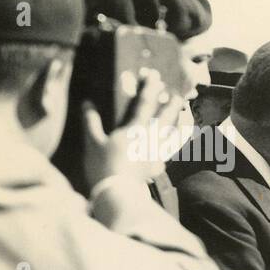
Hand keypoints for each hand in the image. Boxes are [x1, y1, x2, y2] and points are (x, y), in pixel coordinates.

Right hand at [81, 70, 185, 189]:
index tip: (155, 76)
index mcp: (134, 129)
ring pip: (170, 135)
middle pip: (164, 118)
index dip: (150, 89)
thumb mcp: (92, 142)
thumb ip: (91, 122)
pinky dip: (170, 148)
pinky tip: (171, 147)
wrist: (118, 192)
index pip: (144, 104)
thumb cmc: (103, 165)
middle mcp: (149, 139)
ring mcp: (156, 153)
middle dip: (170, 105)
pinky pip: (167, 154)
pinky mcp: (157, 167)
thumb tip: (87, 103)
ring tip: (183, 117)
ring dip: (176, 124)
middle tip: (178, 95)